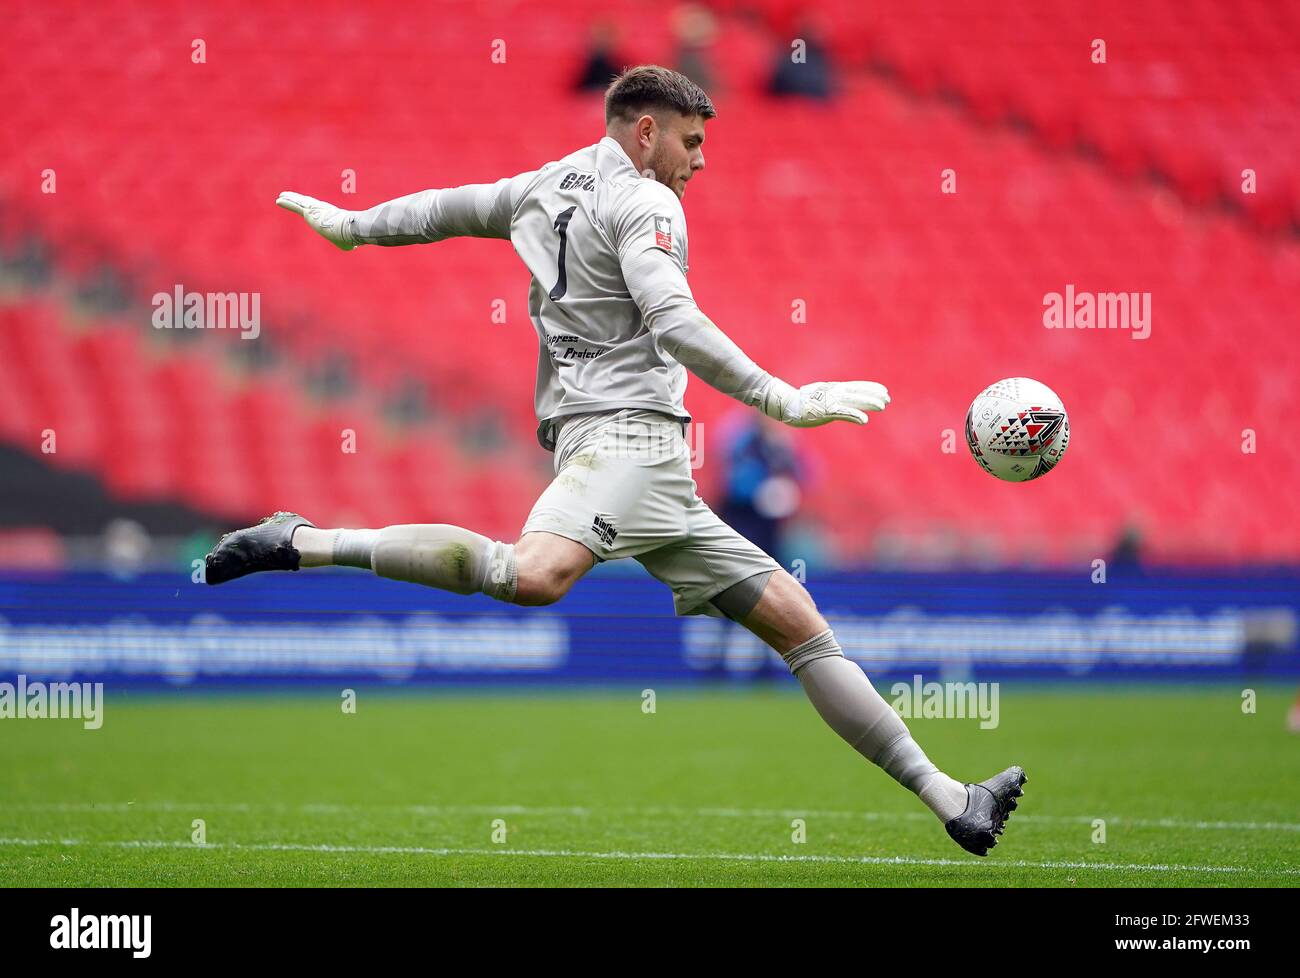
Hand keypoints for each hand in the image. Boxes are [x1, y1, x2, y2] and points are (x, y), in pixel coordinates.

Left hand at [275, 191, 356, 250]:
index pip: (321, 211)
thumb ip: (347, 243)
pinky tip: (278, 200)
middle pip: (308, 203)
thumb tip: (352, 246)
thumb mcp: (348, 243)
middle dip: (300, 200)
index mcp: (332, 215)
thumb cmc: (349, 237)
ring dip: (290, 199)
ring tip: (281, 196)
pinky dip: (286, 203)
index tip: (310, 205)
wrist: (348, 228)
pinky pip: (295, 205)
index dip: (315, 208)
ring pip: (300, 202)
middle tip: (293, 197)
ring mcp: (315, 209)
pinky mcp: (309, 211)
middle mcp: (323, 210)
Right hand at [762, 379, 890, 426]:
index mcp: (833, 389)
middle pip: (858, 393)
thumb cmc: (799, 402)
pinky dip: (854, 415)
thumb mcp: (818, 397)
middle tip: (888, 399)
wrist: (785, 404)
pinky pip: (843, 413)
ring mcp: (830, 401)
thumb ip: (830, 400)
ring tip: (883, 406)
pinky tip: (864, 420)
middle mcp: (834, 392)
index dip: (870, 388)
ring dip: (869, 403)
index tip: (884, 390)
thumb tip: (836, 404)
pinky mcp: (825, 411)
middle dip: (873, 395)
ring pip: (854, 401)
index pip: (855, 387)